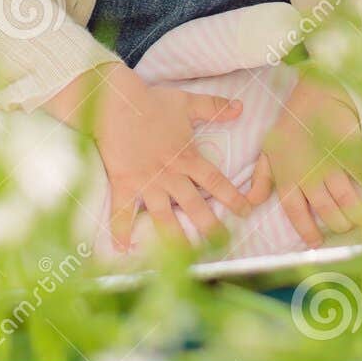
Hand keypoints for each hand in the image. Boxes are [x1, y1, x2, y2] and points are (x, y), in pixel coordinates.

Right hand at [44, 63, 250, 251]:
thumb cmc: (151, 102)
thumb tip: (240, 107)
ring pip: (164, 217)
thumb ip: (214, 107)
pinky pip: (123, 212)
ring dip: (175, 239)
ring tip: (185, 258)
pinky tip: (122, 249)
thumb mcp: (186, 102)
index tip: (246, 212)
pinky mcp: (124, 184)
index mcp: (187, 157)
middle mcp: (170, 175)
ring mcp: (147, 183)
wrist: (115, 102)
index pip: (216, 182)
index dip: (233, 198)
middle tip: (222, 243)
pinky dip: (121, 231)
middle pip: (195, 207)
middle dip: (210, 227)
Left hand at [247, 79, 361, 248]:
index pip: (296, 214)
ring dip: (357, 216)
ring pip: (347, 202)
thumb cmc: (290, 125)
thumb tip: (250, 204)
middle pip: (327, 212)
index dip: (307, 232)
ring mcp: (330, 165)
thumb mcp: (268, 151)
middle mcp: (308, 176)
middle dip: (338, 225)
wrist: (315, 97)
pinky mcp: (350, 154)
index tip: (317, 242)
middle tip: (346, 228)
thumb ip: (262, 179)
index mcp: (287, 178)